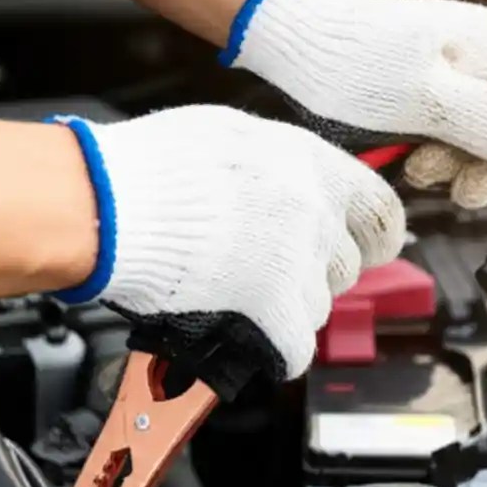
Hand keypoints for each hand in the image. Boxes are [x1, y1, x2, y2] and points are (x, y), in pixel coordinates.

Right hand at [50, 105, 404, 392]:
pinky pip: (296, 347)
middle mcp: (311, 206)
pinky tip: (255, 343)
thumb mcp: (227, 134)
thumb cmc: (147, 167)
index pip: (380, 208)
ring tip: (242, 296)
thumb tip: (296, 181)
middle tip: (275, 275)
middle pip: (346, 263)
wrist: (106, 205)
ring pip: (319, 306)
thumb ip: (276, 163)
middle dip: (317, 274)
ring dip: (288, 309)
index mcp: (306, 160)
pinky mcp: (271, 305)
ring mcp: (294, 257)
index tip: (370, 250)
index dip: (375, 237)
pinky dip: (276, 352)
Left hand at [220, 0, 486, 208]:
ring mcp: (472, 72)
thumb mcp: (428, 101)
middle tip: (428, 172)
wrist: (300, 44)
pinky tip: (406, 152)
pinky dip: (438, 154)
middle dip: (484, 168)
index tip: (469, 186)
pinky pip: (464, 134)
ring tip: (411, 162)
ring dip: (455, 164)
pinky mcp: (444, 88)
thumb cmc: (352, 66)